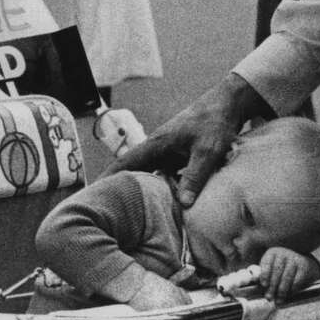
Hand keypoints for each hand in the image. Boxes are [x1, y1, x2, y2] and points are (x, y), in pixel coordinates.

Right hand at [106, 73, 271, 206]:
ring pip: (149, 176)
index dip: (107, 180)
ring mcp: (167, 153)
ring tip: (131, 215)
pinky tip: (163, 206)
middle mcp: (157, 149)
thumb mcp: (207, 151)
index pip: (124, 164)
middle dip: (120, 190)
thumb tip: (183, 204)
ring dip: (142, 191)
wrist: (228, 104)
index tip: (92, 196)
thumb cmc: (215, 123)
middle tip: (108, 214)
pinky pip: (164, 176)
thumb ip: (195, 176)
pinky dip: (161, 189)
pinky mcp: (178, 156)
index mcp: (156, 145)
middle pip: (132, 172)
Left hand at [258, 247, 319, 301]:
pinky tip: (289, 295)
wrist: (302, 261)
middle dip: (272, 287)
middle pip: (276, 271)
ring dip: (282, 291)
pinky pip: (297, 280)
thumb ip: (262, 274)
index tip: (263, 285)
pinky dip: (292, 289)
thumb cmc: (281, 267)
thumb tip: (254, 282)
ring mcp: (294, 259)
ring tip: (278, 301)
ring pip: (286, 277)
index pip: (267, 263)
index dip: (265, 274)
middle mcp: (283, 253)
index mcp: (272, 253)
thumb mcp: (271, 267)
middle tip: (269, 298)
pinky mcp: (304, 265)